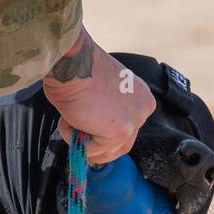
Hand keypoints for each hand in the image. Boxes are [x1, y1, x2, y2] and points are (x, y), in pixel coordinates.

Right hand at [43, 28, 155, 163]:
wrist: (73, 62)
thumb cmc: (78, 70)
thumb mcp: (102, 92)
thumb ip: (106, 111)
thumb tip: (94, 133)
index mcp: (142, 97)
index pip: (128, 129)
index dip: (106, 138)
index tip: (89, 138)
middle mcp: (143, 109)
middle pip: (122, 147)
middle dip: (99, 149)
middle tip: (78, 142)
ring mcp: (134, 122)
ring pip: (106, 152)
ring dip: (83, 142)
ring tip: (70, 119)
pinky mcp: (120, 132)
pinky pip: (91, 150)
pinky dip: (74, 138)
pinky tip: (70, 118)